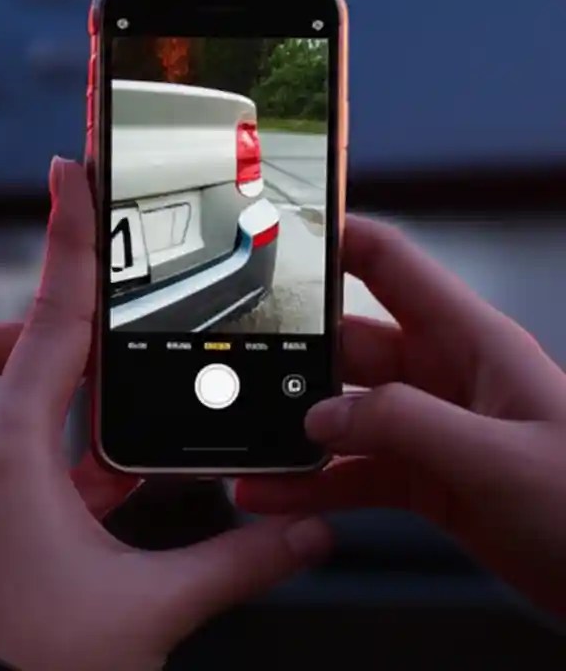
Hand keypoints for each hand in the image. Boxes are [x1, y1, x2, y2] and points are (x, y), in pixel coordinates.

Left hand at [0, 158, 332, 670]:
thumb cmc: (32, 670)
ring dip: (46, 411)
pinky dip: (51, 469)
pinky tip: (108, 501)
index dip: (63, 241)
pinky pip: (1, 472)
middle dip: (28, 341)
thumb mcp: (148, 609)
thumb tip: (309, 535)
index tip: (66, 171)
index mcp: (5, 458)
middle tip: (96, 356)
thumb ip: (238, 564)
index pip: (45, 323)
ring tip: (119, 442)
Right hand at [237, 215, 565, 616]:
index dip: (337, 239)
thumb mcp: (498, 458)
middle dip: (292, 358)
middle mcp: (448, 380)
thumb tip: (322, 415)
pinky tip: (277, 497)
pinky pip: (355, 475)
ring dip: (294, 435)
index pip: (392, 266)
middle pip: (350, 348)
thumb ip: (404, 426)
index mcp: (473, 345)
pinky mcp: (430, 483)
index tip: (276, 235)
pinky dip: (313, 487)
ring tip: (246, 449)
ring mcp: (436, 433)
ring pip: (344, 418)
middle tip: (235, 372)